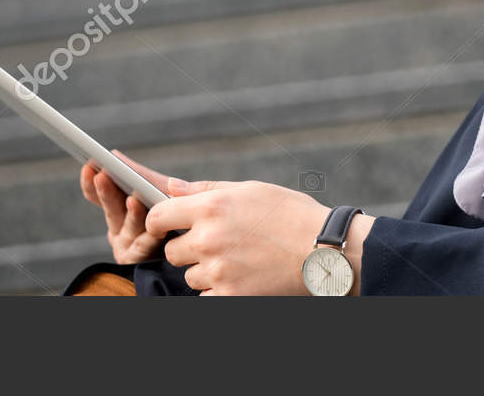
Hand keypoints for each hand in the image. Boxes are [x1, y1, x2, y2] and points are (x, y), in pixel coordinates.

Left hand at [79, 151, 375, 292]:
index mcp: (211, 206)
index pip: (158, 217)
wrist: (325, 250)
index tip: (166, 227)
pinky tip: (243, 278)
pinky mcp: (228, 297)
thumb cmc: (291, 214)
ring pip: (191, 276)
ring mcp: (217, 271)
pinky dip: (220, 291)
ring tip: (240, 261)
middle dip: (190, 249)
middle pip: (173, 252)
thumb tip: (171, 186)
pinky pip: (206, 297)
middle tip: (220, 245)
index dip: (158, 223)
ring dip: (207, 272)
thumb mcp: (250, 190)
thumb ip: (206, 189)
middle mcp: (208, 239)